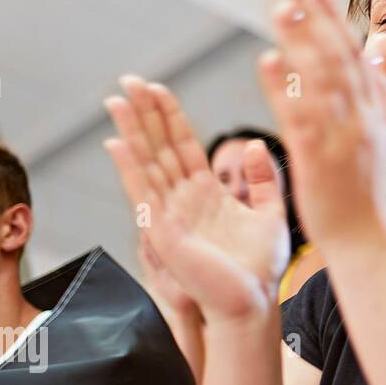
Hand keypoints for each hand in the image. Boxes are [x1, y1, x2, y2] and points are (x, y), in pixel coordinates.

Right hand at [104, 77, 290, 324]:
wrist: (253, 304)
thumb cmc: (260, 268)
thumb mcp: (269, 213)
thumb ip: (262, 179)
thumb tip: (254, 146)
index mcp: (206, 194)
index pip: (183, 145)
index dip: (170, 116)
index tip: (157, 87)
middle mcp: (182, 200)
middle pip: (159, 147)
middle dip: (144, 113)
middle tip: (128, 80)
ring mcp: (169, 214)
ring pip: (147, 163)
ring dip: (131, 131)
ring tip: (116, 100)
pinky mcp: (163, 232)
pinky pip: (144, 193)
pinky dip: (130, 168)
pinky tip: (116, 143)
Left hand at [257, 0, 385, 247]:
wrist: (366, 241)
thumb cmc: (365, 193)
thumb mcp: (383, 136)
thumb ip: (376, 93)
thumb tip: (373, 51)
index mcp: (377, 111)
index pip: (355, 54)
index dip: (333, 18)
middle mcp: (364, 118)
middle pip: (339, 57)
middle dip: (315, 17)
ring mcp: (344, 137)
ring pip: (321, 78)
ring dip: (300, 40)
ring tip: (279, 7)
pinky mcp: (320, 159)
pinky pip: (299, 116)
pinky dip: (283, 87)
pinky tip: (265, 62)